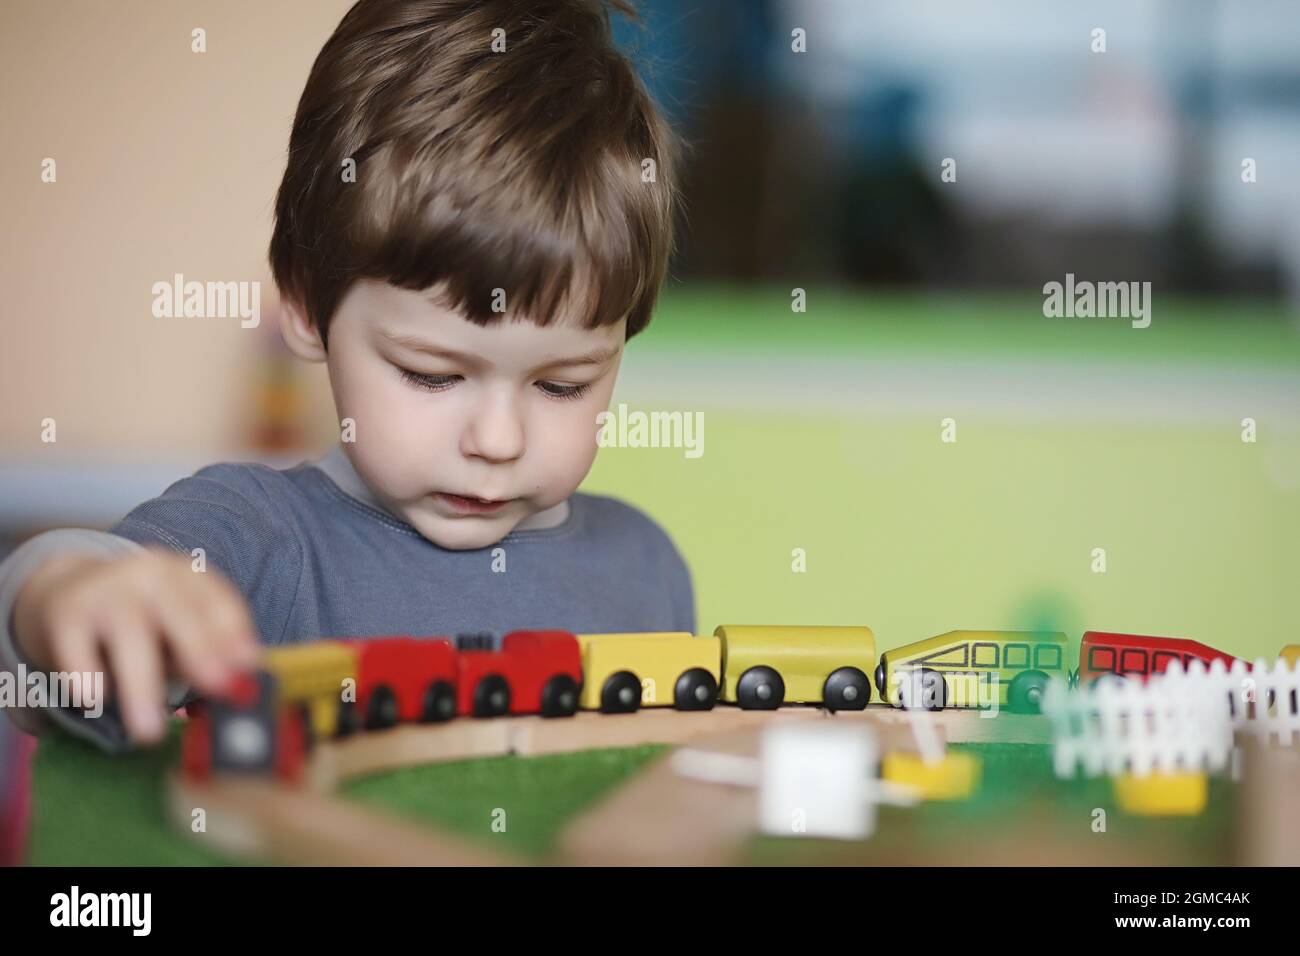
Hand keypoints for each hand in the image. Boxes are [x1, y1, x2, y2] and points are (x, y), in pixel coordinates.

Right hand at [12, 548, 260, 742]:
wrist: (66, 588)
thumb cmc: (142, 619)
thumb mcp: (180, 626)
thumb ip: (210, 654)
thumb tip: (241, 690)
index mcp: (187, 576)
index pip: (219, 602)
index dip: (235, 635)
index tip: (248, 668)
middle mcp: (150, 574)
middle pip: (179, 613)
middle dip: (200, 652)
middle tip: (215, 689)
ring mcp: (107, 590)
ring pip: (130, 637)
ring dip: (141, 687)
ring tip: (148, 732)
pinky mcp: (67, 613)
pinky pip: (80, 651)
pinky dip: (89, 679)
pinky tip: (97, 701)